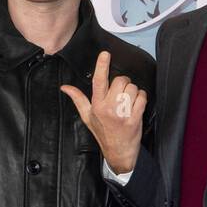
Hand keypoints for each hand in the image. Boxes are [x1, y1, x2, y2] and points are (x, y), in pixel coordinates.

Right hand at [59, 50, 147, 174]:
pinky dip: (141, 98)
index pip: (98, 81)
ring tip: (128, 102)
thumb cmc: (103, 133)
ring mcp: (122, 114)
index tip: (105, 54)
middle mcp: (109, 108)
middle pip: (121, 80)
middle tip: (121, 93)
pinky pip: (142, 97)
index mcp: (97, 105)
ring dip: (133, 91)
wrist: (118, 152)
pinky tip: (136, 106)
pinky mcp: (134, 118)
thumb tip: (65, 88)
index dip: (102, 66)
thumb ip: (78, 99)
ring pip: (132, 88)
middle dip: (124, 82)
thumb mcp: (87, 116)